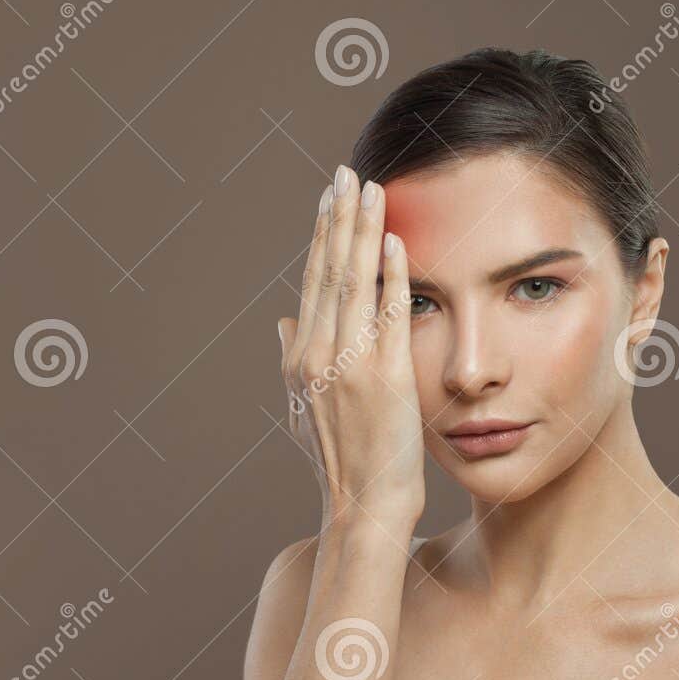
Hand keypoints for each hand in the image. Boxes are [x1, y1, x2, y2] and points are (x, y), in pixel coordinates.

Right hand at [279, 165, 424, 534]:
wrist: (363, 506)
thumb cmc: (341, 463)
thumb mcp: (303, 411)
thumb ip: (292, 362)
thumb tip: (282, 322)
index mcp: (298, 359)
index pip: (312, 283)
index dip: (322, 236)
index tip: (330, 198)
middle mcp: (317, 355)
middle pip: (328, 271)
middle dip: (338, 218)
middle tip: (346, 173)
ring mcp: (349, 365)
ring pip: (354, 283)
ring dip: (363, 232)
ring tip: (371, 189)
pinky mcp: (384, 378)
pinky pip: (388, 315)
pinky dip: (391, 275)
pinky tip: (396, 242)